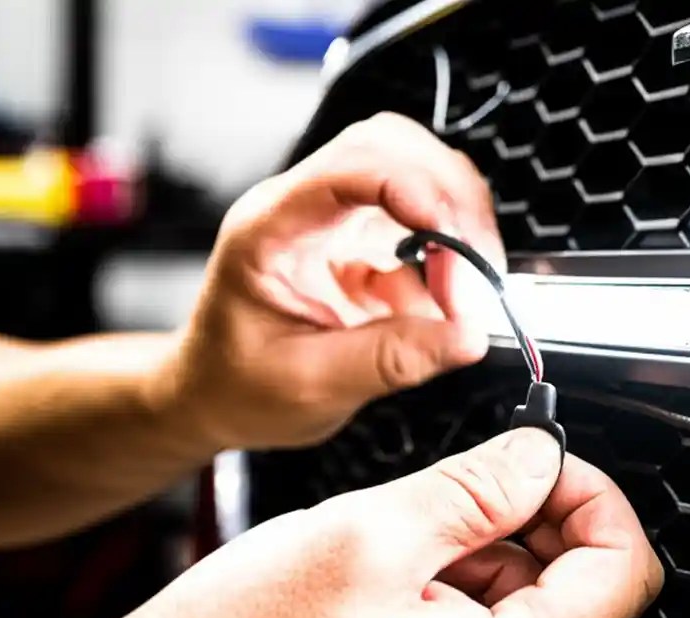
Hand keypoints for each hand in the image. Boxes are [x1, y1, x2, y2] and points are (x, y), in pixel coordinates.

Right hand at [107, 429, 663, 617]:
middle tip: (479, 483)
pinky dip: (478, 586)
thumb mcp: (371, 531)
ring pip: (547, 610)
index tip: (545, 460)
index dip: (592, 495)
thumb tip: (544, 453)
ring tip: (421, 536)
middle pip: (591, 593)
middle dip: (544, 521)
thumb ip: (479, 486)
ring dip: (504, 552)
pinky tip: (416, 569)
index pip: (622, 573)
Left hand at [154, 112, 504, 450]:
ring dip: (460, 225)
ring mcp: (340, 220)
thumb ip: (391, 359)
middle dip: (451, 202)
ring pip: (419, 174)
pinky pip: (428, 224)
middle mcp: (307, 207)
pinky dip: (454, 259)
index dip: (414, 190)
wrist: (214, 397)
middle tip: (476, 274)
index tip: (457, 247)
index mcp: (271, 227)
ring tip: (468, 292)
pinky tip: (448, 304)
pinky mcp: (369, 242)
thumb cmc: (239, 387)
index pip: (350, 167)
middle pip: (394, 149)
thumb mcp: (310, 386)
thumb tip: (468, 336)